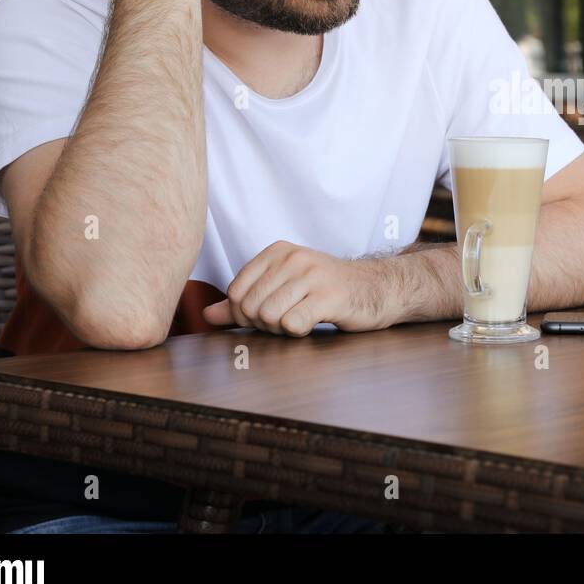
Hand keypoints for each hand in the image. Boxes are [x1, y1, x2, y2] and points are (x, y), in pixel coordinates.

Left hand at [202, 241, 394, 335]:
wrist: (375, 289)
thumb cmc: (325, 290)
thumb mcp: (282, 287)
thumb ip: (243, 301)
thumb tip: (207, 315)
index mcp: (277, 251)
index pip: (236, 291)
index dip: (244, 313)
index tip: (265, 315)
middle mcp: (294, 258)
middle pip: (250, 306)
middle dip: (262, 324)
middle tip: (285, 320)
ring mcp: (313, 275)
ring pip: (269, 316)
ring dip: (280, 329)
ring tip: (298, 321)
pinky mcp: (330, 296)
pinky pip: (293, 323)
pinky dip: (297, 331)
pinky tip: (311, 323)